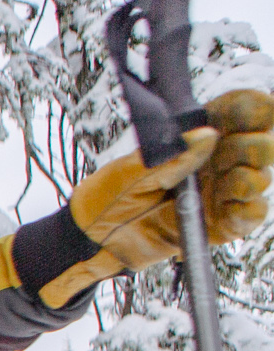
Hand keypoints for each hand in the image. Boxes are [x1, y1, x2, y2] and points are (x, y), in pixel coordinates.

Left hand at [43, 89, 272, 306]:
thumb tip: (206, 136)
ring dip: (251, 179)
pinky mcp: (217, 224)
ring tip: (233, 183)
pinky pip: (249, 217)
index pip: (238, 111)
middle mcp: (215, 161)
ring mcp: (218, 193)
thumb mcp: (128, 173)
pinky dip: (250, 211)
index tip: (253, 111)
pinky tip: (239, 206)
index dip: (251, 108)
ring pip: (258, 178)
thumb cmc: (107, 197)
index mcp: (196, 136)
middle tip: (235, 156)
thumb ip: (166, 157)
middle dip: (255, 147)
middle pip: (257, 144)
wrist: (93, 242)